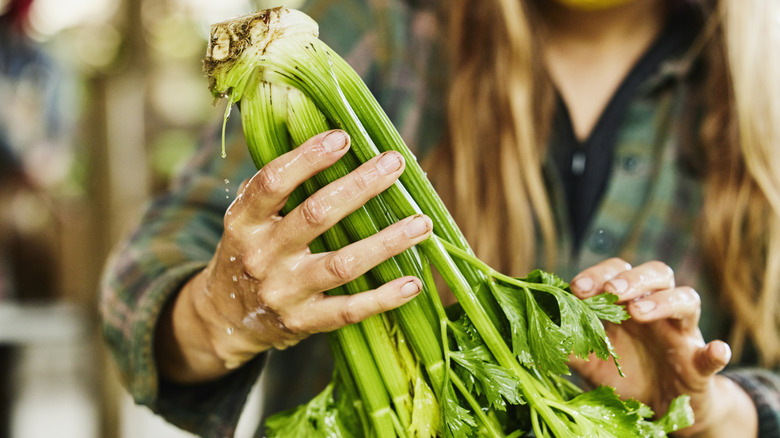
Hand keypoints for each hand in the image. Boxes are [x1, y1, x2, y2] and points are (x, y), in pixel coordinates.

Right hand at [156, 130, 431, 382]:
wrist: (226, 319)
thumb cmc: (249, 252)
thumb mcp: (246, 218)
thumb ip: (277, 186)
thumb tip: (327, 138)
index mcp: (243, 222)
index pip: (273, 183)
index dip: (308, 158)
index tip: (343, 137)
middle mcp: (261, 256)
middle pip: (316, 216)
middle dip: (359, 186)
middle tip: (395, 163)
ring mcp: (284, 292)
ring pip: (341, 264)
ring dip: (386, 242)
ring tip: (422, 222)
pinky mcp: (304, 322)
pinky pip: (349, 310)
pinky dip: (384, 298)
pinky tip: (413, 282)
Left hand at [568, 258, 757, 436]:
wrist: (658, 408)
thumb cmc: (623, 375)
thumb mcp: (589, 362)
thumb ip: (566, 345)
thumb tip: (533, 330)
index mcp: (627, 304)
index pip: (618, 272)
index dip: (598, 274)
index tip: (576, 289)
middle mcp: (657, 311)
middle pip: (657, 273)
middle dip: (632, 278)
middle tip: (610, 293)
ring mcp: (682, 334)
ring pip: (687, 299)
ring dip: (664, 301)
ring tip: (638, 312)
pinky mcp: (699, 365)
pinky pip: (713, 354)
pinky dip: (716, 351)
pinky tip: (715, 350)